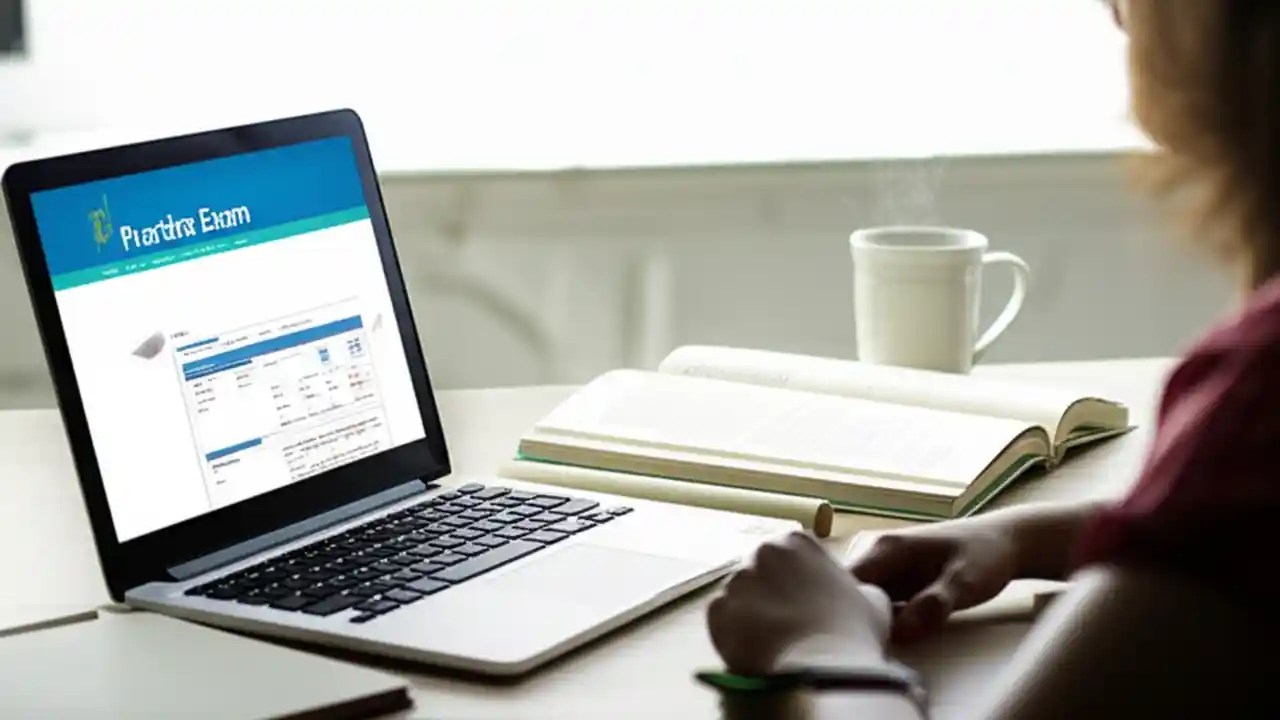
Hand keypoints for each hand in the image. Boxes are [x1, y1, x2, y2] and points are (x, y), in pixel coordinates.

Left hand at [707, 532, 891, 675]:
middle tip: (790, 620)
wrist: (820, 669)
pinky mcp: (716, 613)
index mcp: (796, 541)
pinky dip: (736, 631)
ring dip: (753, 611)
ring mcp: (734, 582)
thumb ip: (856, 587)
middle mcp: (759, 553)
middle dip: (772, 591)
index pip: (793, 553)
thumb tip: (849, 596)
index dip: (803, 578)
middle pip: (763, 570)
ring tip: (774, 639)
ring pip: (742, 595)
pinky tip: (757, 647)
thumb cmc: (852, 630)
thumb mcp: (872, 599)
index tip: (811, 600)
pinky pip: (724, 619)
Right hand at [849, 516, 1016, 642]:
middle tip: (866, 649)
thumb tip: (901, 632)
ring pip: (863, 601)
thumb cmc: (987, 554)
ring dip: (867, 623)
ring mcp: (890, 572)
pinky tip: (891, 641)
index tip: (855, 638)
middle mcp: (880, 557)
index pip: (846, 580)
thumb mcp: (966, 580)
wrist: (1008, 542)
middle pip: (849, 592)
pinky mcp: (900, 585)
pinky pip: (880, 606)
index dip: (845, 610)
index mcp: (888, 549)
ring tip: (875, 648)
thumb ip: (935, 603)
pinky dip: (883, 623)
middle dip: (852, 620)